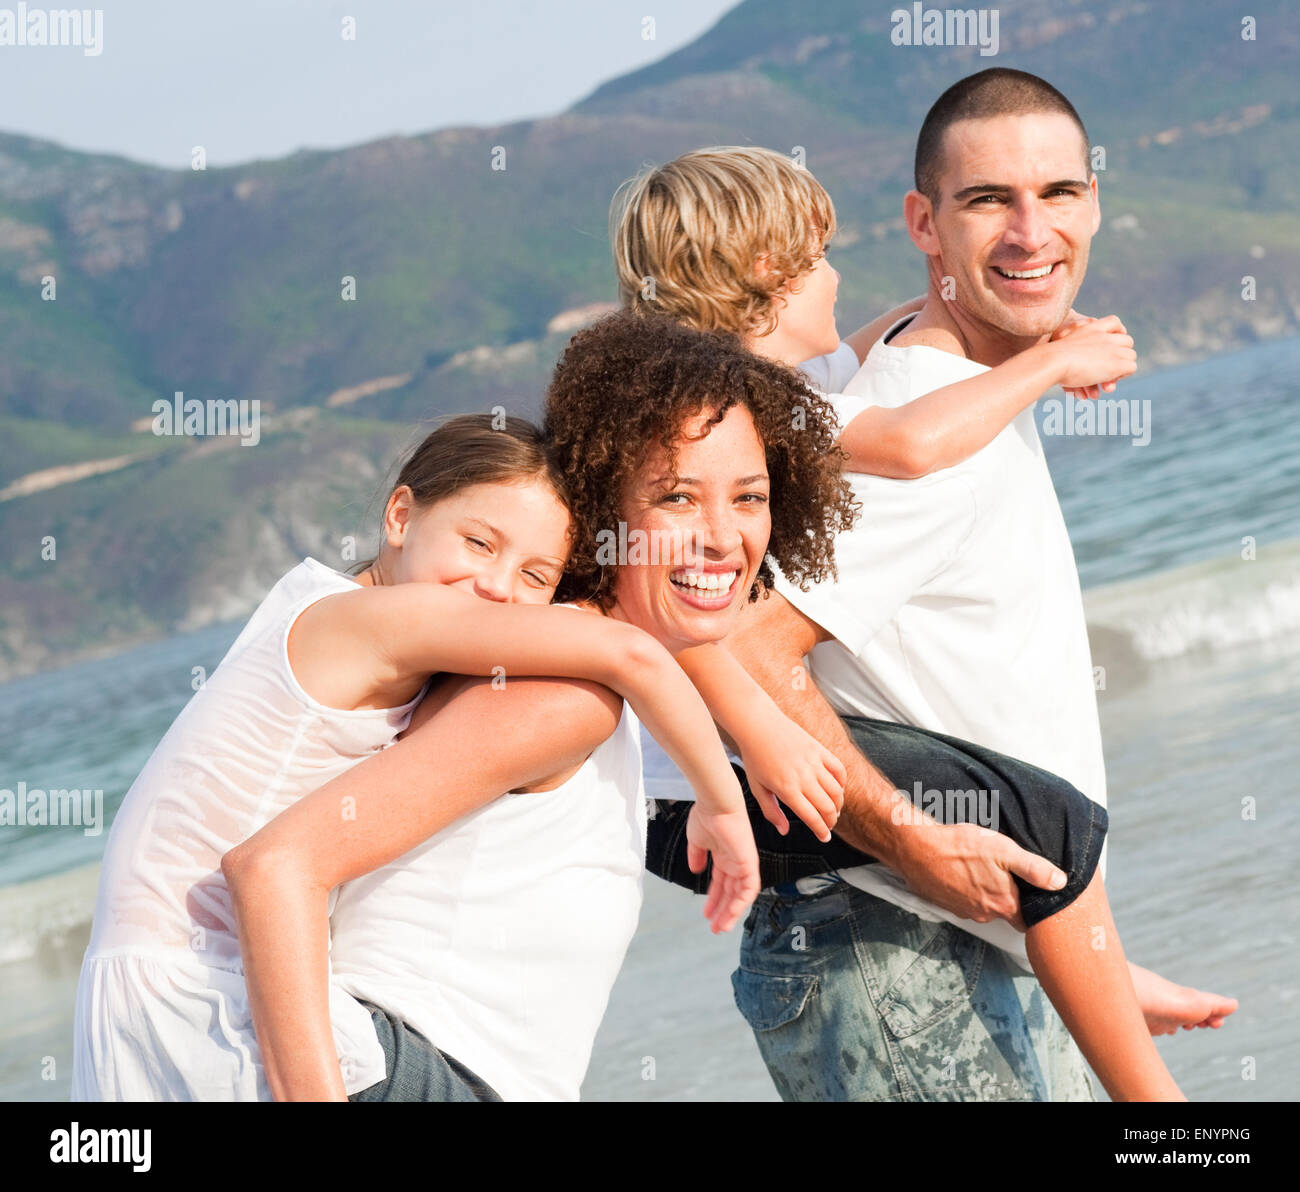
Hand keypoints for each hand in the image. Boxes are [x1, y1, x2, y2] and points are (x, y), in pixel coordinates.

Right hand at [685, 803, 760, 933]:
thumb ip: (697, 856)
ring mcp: (743, 863)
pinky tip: (730, 914)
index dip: (714, 899)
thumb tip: (695, 871)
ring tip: (720, 927)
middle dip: (722, 911)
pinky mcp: (749, 863)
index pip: (721, 883)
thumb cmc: (707, 816)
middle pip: (731, 892)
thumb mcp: (697, 841)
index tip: (706, 914)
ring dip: (731, 912)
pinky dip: (740, 903)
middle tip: (715, 927)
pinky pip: (748, 889)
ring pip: (740, 895)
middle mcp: (735, 861)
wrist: (715, 803)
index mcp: (724, 856)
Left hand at [739, 713, 845, 841]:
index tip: (824, 838)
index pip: (812, 817)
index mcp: (787, 789)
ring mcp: (814, 762)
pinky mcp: (820, 750)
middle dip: (831, 821)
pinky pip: (839, 770)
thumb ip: (771, 812)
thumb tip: (785, 831)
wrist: (759, 726)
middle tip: (828, 826)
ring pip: (837, 791)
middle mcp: (803, 777)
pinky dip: (842, 783)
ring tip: (832, 810)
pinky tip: (836, 789)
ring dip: (838, 805)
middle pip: (828, 807)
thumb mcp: (757, 788)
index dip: (821, 831)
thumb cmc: (755, 759)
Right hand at [889, 818, 1066, 927]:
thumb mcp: (1004, 850)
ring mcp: (963, 911)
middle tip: (1006, 875)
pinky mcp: (945, 904)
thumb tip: (1061, 883)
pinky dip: (965, 890)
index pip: (1027, 922)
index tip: (1034, 899)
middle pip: (1005, 913)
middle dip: (1008, 898)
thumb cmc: (961, 847)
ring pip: (983, 907)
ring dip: (984, 892)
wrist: (916, 848)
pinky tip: (962, 871)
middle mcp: (984, 914)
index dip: (1033, 912)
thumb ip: (1034, 869)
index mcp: (1003, 904)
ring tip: (981, 869)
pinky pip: (963, 901)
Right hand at [1048, 314, 1136, 400]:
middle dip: (1122, 353)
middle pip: (1127, 341)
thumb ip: (1068, 343)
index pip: (1114, 322)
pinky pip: (1131, 367)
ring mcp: (1113, 349)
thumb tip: (1061, 344)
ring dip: (1122, 367)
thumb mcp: (1059, 342)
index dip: (1118, 332)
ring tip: (1110, 378)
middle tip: (1112, 365)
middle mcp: (1105, 336)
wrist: (1054, 361)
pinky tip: (1108, 381)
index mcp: (1090, 326)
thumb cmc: (1049, 356)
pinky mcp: (1117, 364)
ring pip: (1131, 355)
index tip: (1116, 340)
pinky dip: (1123, 375)